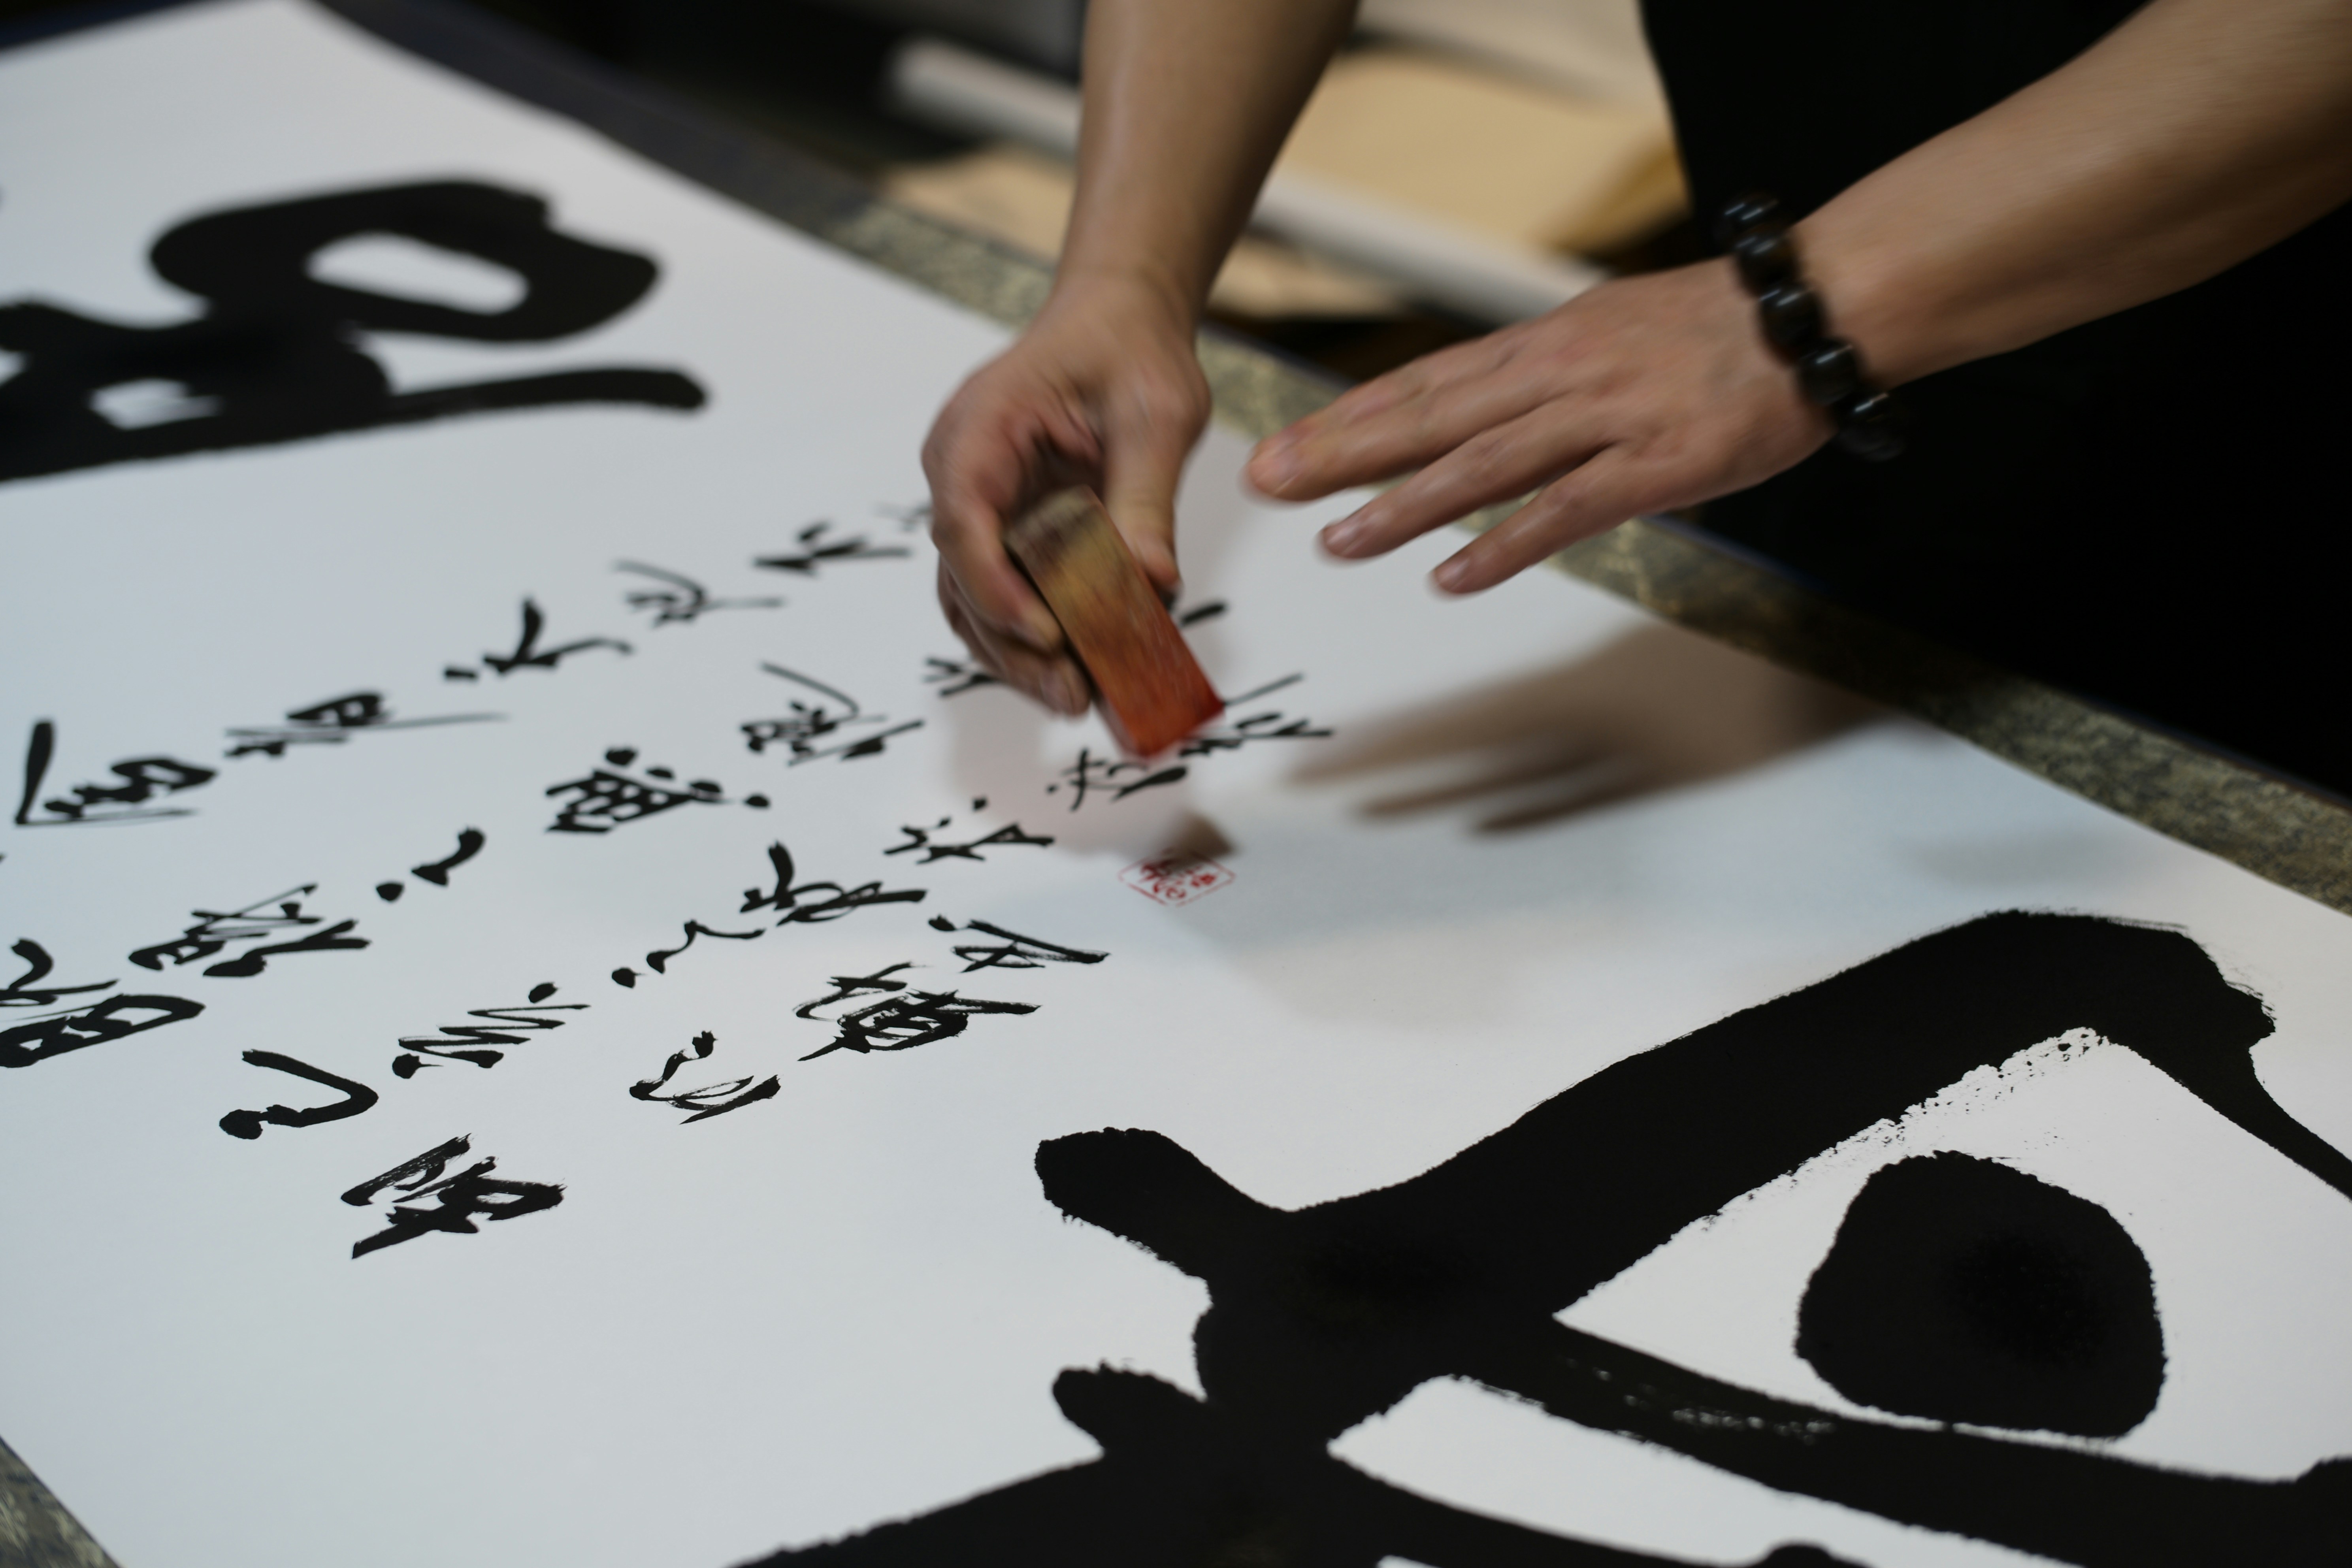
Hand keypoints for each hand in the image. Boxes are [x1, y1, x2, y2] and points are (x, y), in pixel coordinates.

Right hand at [924, 277, 1209, 714]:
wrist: (1121, 324)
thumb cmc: (1129, 351)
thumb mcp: (1156, 413)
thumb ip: (1146, 495)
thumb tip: (1155, 581)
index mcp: (980, 432)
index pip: (963, 523)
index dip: (996, 587)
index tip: (1047, 633)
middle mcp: (963, 476)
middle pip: (964, 579)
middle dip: (1014, 644)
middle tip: (1073, 693)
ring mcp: (980, 508)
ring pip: (975, 602)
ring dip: (1019, 657)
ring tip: (1076, 699)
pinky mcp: (1008, 533)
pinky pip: (1007, 597)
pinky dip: (1037, 639)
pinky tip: (1081, 673)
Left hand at [1243, 261, 1830, 592]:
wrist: (1817, 307)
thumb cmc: (1723, 328)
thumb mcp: (1614, 330)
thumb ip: (1549, 373)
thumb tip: (1491, 402)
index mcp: (1547, 345)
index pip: (1428, 382)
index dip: (1350, 416)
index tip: (1287, 443)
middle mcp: (1560, 375)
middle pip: (1432, 417)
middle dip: (1343, 453)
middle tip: (1270, 481)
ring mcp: (1606, 419)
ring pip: (1484, 464)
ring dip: (1405, 504)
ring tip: (1338, 541)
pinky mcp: (1656, 465)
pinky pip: (1568, 509)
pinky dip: (1507, 544)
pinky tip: (1453, 575)